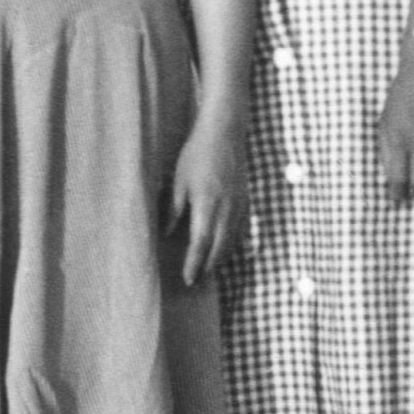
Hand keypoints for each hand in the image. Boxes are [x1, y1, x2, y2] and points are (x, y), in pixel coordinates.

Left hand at [169, 117, 249, 286]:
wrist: (224, 133)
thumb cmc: (197, 155)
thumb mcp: (179, 182)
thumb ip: (174, 210)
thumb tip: (168, 233)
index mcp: (207, 205)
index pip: (201, 243)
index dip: (194, 264)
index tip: (188, 279)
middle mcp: (226, 209)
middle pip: (219, 247)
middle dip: (208, 266)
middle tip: (196, 280)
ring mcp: (239, 205)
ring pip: (232, 240)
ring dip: (221, 257)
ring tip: (209, 269)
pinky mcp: (245, 200)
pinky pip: (240, 229)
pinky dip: (232, 243)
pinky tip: (226, 247)